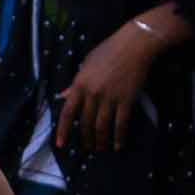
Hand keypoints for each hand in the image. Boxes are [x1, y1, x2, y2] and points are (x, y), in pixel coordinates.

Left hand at [57, 20, 161, 152]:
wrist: (133, 45)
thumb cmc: (108, 51)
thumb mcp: (86, 65)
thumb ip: (74, 83)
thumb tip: (62, 96)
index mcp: (79, 84)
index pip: (68, 112)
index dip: (63, 130)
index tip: (61, 144)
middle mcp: (92, 94)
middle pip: (85, 122)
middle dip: (85, 138)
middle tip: (87, 147)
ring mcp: (110, 98)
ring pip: (102, 126)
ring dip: (100, 140)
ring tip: (100, 148)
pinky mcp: (126, 100)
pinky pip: (121, 123)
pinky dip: (118, 136)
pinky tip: (117, 145)